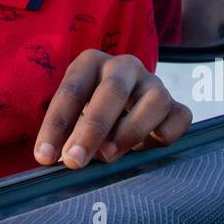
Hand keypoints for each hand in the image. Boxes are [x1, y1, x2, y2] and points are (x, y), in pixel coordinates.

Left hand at [34, 50, 191, 167]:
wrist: (125, 111)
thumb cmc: (89, 114)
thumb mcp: (72, 117)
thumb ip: (65, 135)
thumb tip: (57, 161)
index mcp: (91, 63)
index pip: (72, 90)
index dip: (56, 125)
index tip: (44, 157)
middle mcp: (125, 67)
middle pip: (112, 91)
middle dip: (91, 129)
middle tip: (74, 160)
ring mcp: (154, 84)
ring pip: (153, 101)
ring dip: (129, 132)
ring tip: (108, 156)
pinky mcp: (176, 105)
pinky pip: (180, 118)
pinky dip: (165, 135)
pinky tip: (146, 149)